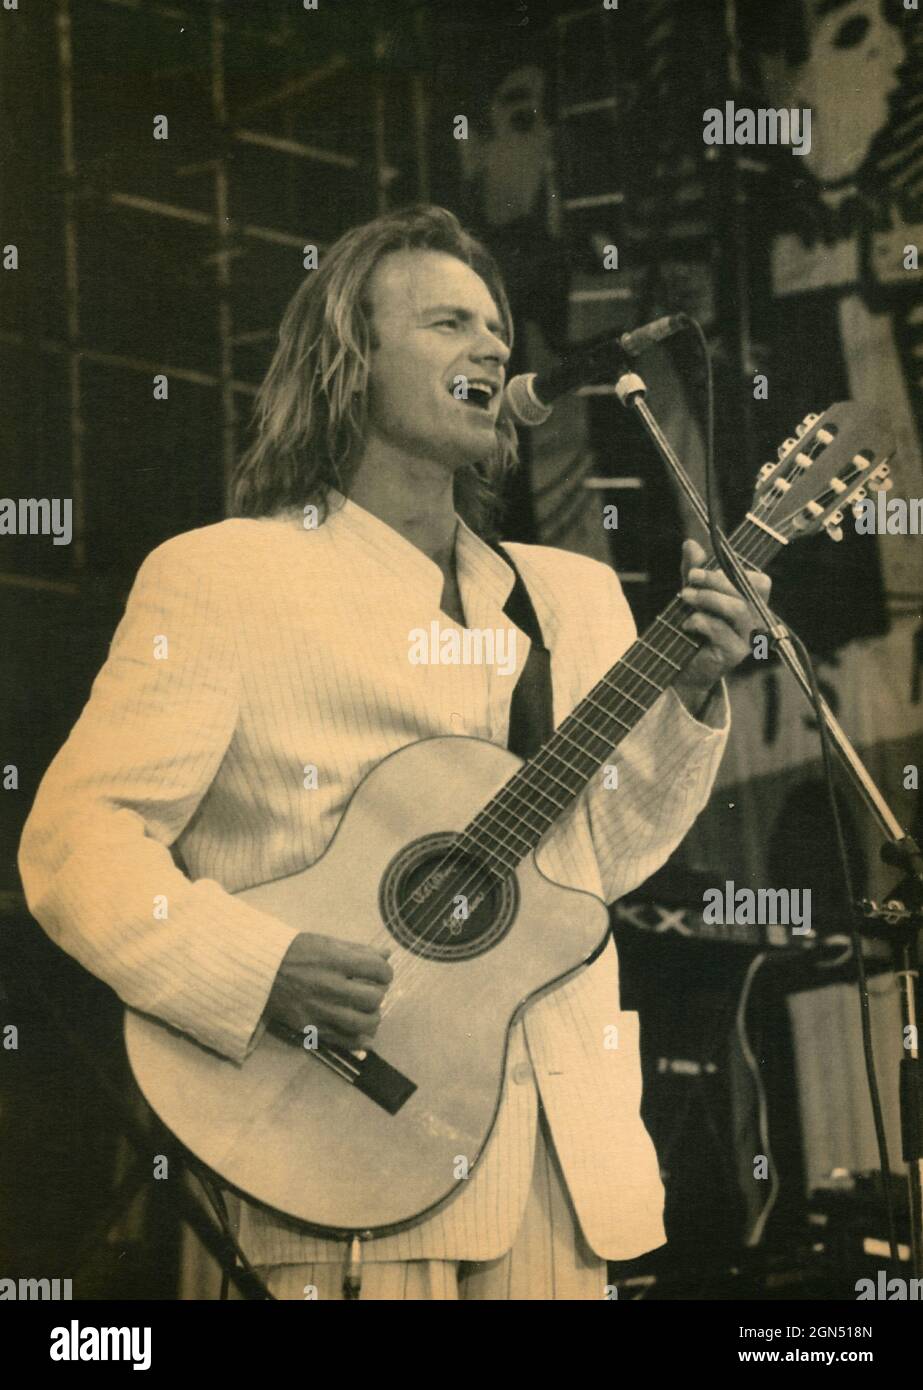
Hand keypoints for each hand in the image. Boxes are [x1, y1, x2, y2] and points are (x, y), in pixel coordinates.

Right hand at [265, 932, 392, 1050]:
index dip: (385, 972)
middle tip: (371, 991)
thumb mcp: (325, 942)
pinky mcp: (311, 1028)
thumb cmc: (294, 952)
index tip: (380, 973)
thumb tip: (387, 954)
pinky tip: (363, 1034)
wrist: (258, 972)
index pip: (377, 969)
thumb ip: (358, 950)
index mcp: (334, 961)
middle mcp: (329, 987)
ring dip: (372, 1017)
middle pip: (373, 998)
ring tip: (366, 1011)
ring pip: (363, 1023)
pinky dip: (360, 1041)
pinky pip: (345, 1041)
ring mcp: (320, 1010)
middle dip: (378, 994)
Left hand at [673, 538, 771, 714]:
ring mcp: (748, 637)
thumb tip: (690, 544)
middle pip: (745, 591)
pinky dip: (700, 621)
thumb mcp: (692, 593)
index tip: (700, 568)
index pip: (759, 581)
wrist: (684, 667)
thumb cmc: (693, 627)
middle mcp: (755, 619)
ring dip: (707, 598)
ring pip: (736, 608)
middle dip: (715, 579)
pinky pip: (721, 630)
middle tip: (690, 577)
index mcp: (751, 602)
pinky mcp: (735, 654)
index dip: (734, 571)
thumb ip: (693, 570)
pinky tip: (687, 623)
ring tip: (684, 597)